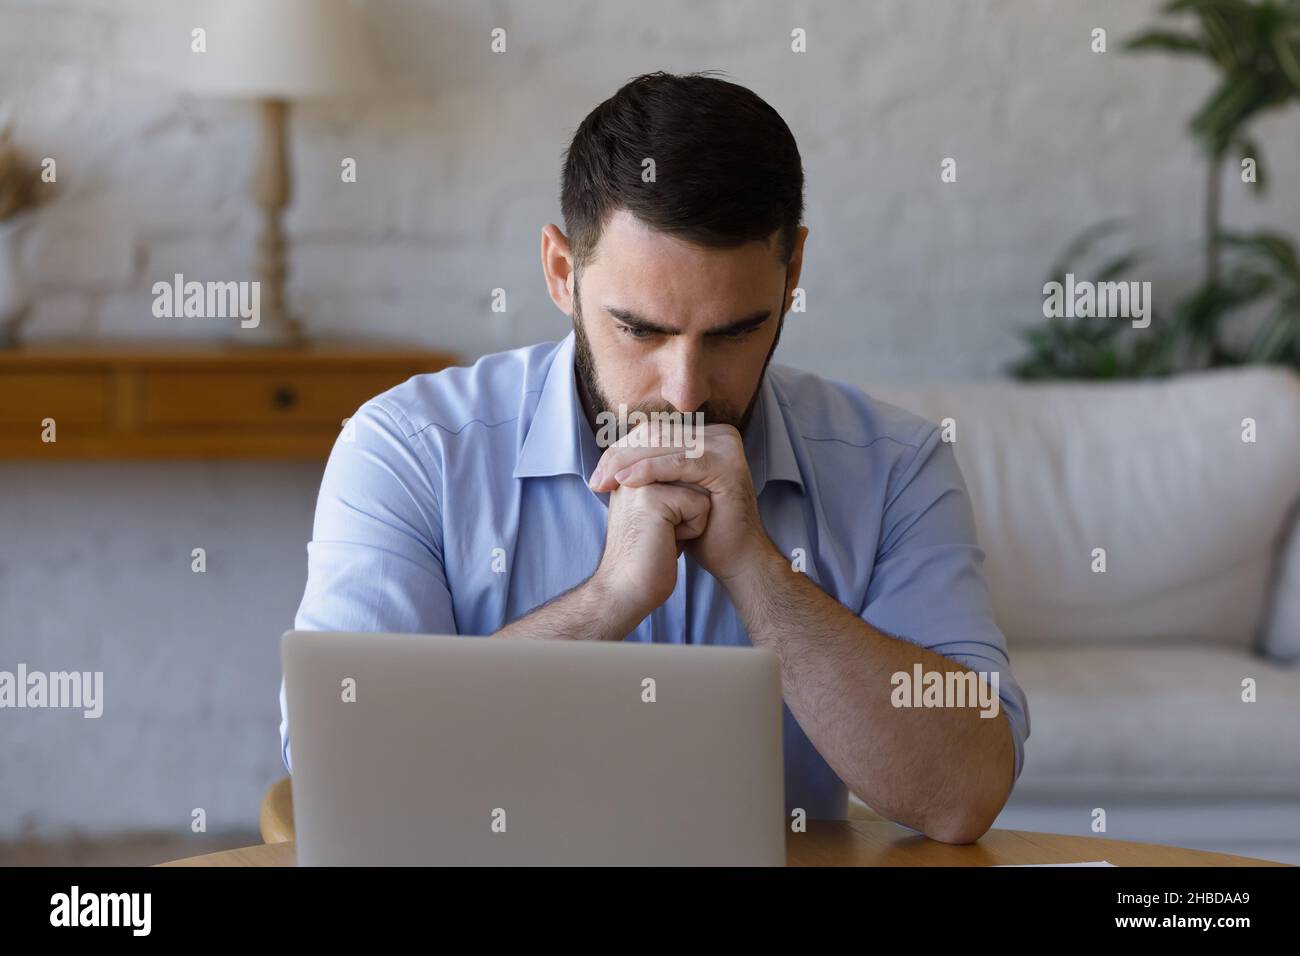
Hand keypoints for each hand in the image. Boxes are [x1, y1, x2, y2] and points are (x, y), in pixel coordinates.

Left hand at [590, 422, 776, 585]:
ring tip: (605, 481)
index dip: (621, 450)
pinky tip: (626, 482)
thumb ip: (650, 469)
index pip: (654, 432)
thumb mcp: (671, 493)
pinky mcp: (727, 464)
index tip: (597, 475)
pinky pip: (679, 462)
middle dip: (620, 456)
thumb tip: (610, 454)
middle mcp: (720, 434)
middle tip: (596, 479)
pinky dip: (649, 470)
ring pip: (664, 445)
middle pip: (657, 435)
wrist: (735, 559)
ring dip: (628, 461)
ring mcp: (727, 446)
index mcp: (707, 435)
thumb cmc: (701, 531)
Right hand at [590, 480, 711, 623]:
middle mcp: (633, 470)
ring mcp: (640, 482)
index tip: (665, 524)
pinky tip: (668, 542)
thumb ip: (672, 485)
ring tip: (666, 535)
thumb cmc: (649, 556)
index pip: (682, 466)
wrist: (627, 588)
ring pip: (699, 487)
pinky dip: (694, 529)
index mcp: (632, 470)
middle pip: (692, 472)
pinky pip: (700, 504)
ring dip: (693, 516)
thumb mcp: (661, 512)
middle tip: (665, 531)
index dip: (687, 498)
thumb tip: (702, 468)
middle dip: (691, 505)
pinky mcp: (653, 498)